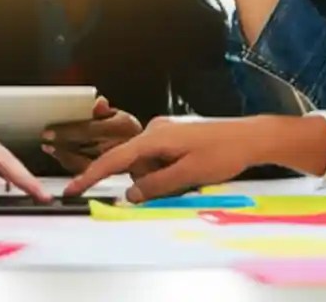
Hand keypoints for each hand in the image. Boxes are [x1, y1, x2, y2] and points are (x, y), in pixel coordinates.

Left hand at [41, 97, 141, 173]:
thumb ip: (103, 110)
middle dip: (62, 144)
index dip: (67, 131)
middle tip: (46, 140)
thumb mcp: (118, 114)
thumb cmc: (126, 131)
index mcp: (123, 125)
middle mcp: (122, 145)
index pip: (89, 129)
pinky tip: (61, 158)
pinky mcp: (113, 175)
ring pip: (85, 162)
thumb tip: (98, 102)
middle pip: (84, 147)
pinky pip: (88, 173)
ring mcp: (119, 163)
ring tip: (50, 148)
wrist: (148, 154)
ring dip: (64, 156)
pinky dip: (71, 166)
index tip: (49, 131)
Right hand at [63, 116, 325, 201]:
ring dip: (162, 178)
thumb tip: (131, 194)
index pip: (115, 159)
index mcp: (154, 137)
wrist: (252, 138)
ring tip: (192, 175)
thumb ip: (156, 185)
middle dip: (148, 181)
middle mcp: (155, 131)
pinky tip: (191, 171)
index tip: (73, 188)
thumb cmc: (224, 152)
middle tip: (179, 184)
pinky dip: (168, 172)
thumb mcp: (189, 175)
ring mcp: (164, 133)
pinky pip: (159, 160)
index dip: (91, 175)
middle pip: (134, 165)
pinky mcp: (174, 138)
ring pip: (148, 166)